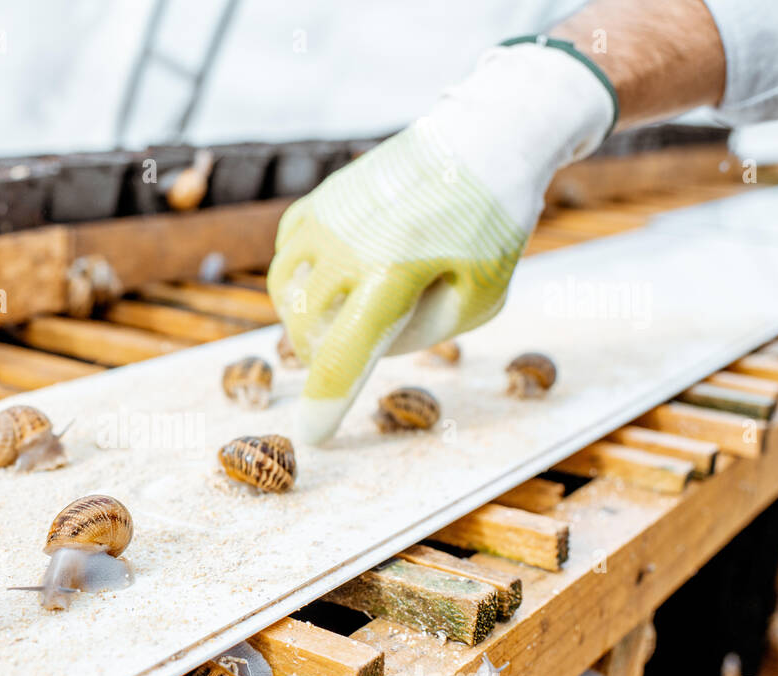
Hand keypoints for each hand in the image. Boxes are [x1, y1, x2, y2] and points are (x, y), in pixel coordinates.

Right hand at [268, 41, 614, 443]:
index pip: (342, 354)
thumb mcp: (483, 295)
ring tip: (345, 316)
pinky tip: (335, 277)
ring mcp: (326, 218)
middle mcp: (346, 245)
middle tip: (366, 345)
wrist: (485, 136)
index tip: (314, 436)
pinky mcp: (320, 201)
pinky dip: (301, 279)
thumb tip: (371, 345)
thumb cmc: (493, 220)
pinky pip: (288, 255)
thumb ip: (424, 333)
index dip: (327, 401)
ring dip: (306, 319)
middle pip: (306, 328)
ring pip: (284, 291)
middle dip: (329, 354)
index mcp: (391, 272)